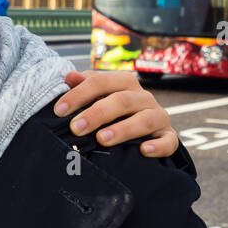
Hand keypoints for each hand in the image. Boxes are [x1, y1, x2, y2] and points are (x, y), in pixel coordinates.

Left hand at [56, 69, 177, 157]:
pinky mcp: (168, 137)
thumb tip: (68, 77)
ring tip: (102, 139)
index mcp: (124, 83)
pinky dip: (157, 146)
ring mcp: (159, 116)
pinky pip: (168, 141)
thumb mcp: (99, 97)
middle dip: (97, 113)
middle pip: (122, 100)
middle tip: (76, 128)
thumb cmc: (115, 112)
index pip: (100, 82)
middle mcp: (143, 97)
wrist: (146, 131)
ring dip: (123, 129)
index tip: (59, 110)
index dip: (78, 94)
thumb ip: (85, 86)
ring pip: (145, 119)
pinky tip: (143, 150)